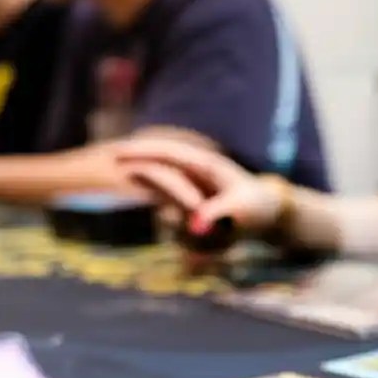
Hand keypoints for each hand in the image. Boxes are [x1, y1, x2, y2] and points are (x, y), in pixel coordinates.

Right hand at [117, 138, 284, 234]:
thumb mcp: (240, 212)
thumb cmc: (257, 209)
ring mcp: (195, 177)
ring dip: (142, 164)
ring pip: (163, 166)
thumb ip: (216, 215)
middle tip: (109, 155)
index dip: (144, 152)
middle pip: (161, 155)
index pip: (169, 153)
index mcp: (207, 164)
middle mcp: (198, 166)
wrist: (268, 210)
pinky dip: (151, 178)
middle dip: (137, 154)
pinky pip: (168, 182)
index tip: (119, 153)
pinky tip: (134, 178)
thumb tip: (193, 225)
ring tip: (115, 163)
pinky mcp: (195, 189)